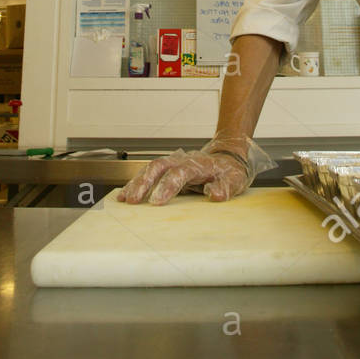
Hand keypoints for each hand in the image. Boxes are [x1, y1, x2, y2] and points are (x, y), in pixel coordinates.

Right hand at [117, 135, 275, 205]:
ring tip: (124, 198)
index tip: (156, 202)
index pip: (179, 174)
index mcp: (197, 164)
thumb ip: (225, 187)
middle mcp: (182, 160)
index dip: (167, 187)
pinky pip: (149, 173)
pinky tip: (124, 194)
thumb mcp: (235, 180)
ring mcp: (173, 162)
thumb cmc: (230, 171)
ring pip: (150, 168)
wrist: (227, 157)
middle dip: (143, 183)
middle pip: (158, 166)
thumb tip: (213, 194)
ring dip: (136, 182)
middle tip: (133, 200)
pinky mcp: (167, 168)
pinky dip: (136, 182)